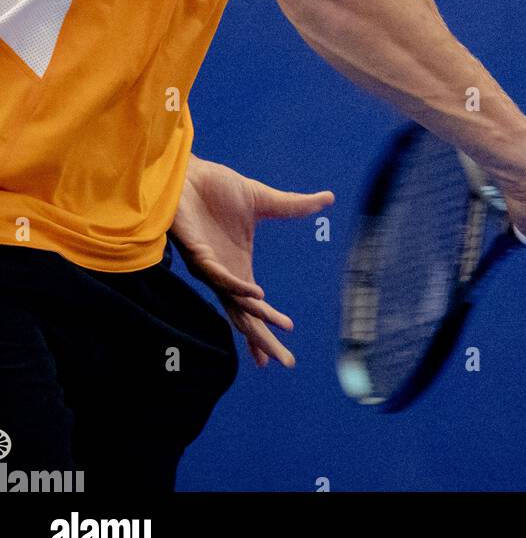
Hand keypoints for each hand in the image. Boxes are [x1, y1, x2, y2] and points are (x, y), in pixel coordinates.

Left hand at [169, 154, 333, 367]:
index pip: (253, 308)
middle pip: (245, 318)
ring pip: (235, 302)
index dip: (267, 327)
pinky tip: (258, 295)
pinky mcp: (198, 254)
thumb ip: (293, 206)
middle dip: (264, 341)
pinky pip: (220, 277)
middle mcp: (223, 274)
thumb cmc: (216, 188)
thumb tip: (328, 198)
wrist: (186, 174)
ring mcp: (210, 267)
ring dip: (257, 318)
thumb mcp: (262, 199)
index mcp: (237, 267)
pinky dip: (239, 288)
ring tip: (280, 329)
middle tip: (286, 362)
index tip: (280, 350)